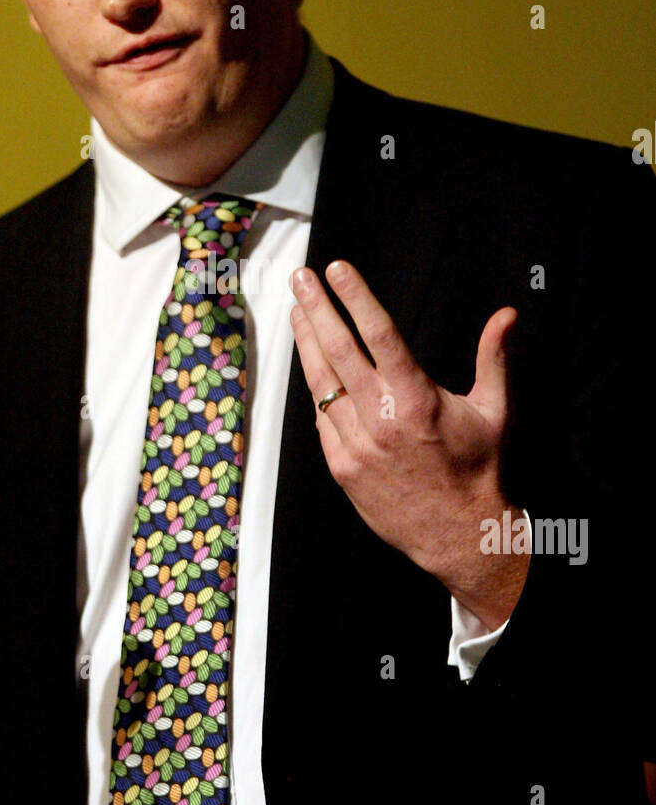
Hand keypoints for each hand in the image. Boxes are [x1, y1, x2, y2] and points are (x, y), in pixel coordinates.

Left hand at [289, 260, 528, 629]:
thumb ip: (494, 357)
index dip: (356, 298)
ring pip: (322, 383)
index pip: (380, 335)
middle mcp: (381, 418)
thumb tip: (507, 315)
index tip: (337, 269)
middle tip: (301, 277)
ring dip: (308, 343)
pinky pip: (322, 420)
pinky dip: (316, 390)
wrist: (458, 534)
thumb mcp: (495, 411)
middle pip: (339, 350)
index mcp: (416, 399)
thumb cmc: (479, 468)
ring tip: (298, 311)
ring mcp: (357, 444)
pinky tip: (313, 365)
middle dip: (317, 308)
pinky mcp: (342, 467)